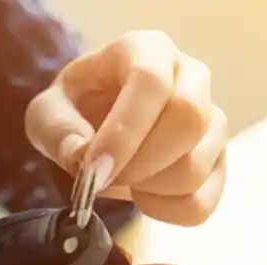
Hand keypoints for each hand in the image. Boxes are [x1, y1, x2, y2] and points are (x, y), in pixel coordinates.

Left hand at [25, 31, 226, 226]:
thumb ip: (57, 129)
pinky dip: (164, 211)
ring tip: (121, 180)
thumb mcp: (49, 112)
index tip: (96, 168)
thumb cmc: (77, 108)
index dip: (125, 131)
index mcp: (147, 51)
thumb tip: (83, 157)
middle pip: (189, 120)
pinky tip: (142, 196)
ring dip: (148, 189)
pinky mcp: (217, 163)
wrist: (99, 125)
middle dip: (140, 164)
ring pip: (195, 166)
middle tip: (104, 178)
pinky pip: (201, 202)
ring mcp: (212, 122)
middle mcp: (191, 78)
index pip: (151, 82)